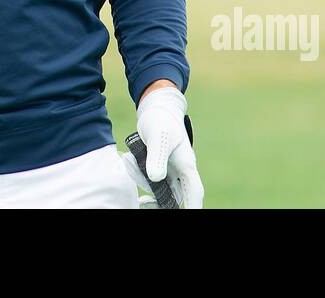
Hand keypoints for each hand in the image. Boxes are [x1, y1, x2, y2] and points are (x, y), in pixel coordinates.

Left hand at [131, 86, 203, 208]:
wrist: (155, 111)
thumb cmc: (160, 121)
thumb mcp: (158, 137)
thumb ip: (157, 157)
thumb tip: (156, 178)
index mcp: (186, 164)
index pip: (194, 191)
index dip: (193, 206)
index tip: (190, 214)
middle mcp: (181, 171)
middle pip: (175, 197)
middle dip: (160, 201)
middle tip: (144, 203)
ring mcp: (171, 171)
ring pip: (160, 190)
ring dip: (144, 184)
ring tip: (130, 161)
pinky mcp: (160, 169)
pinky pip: (151, 182)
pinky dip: (139, 176)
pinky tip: (130, 163)